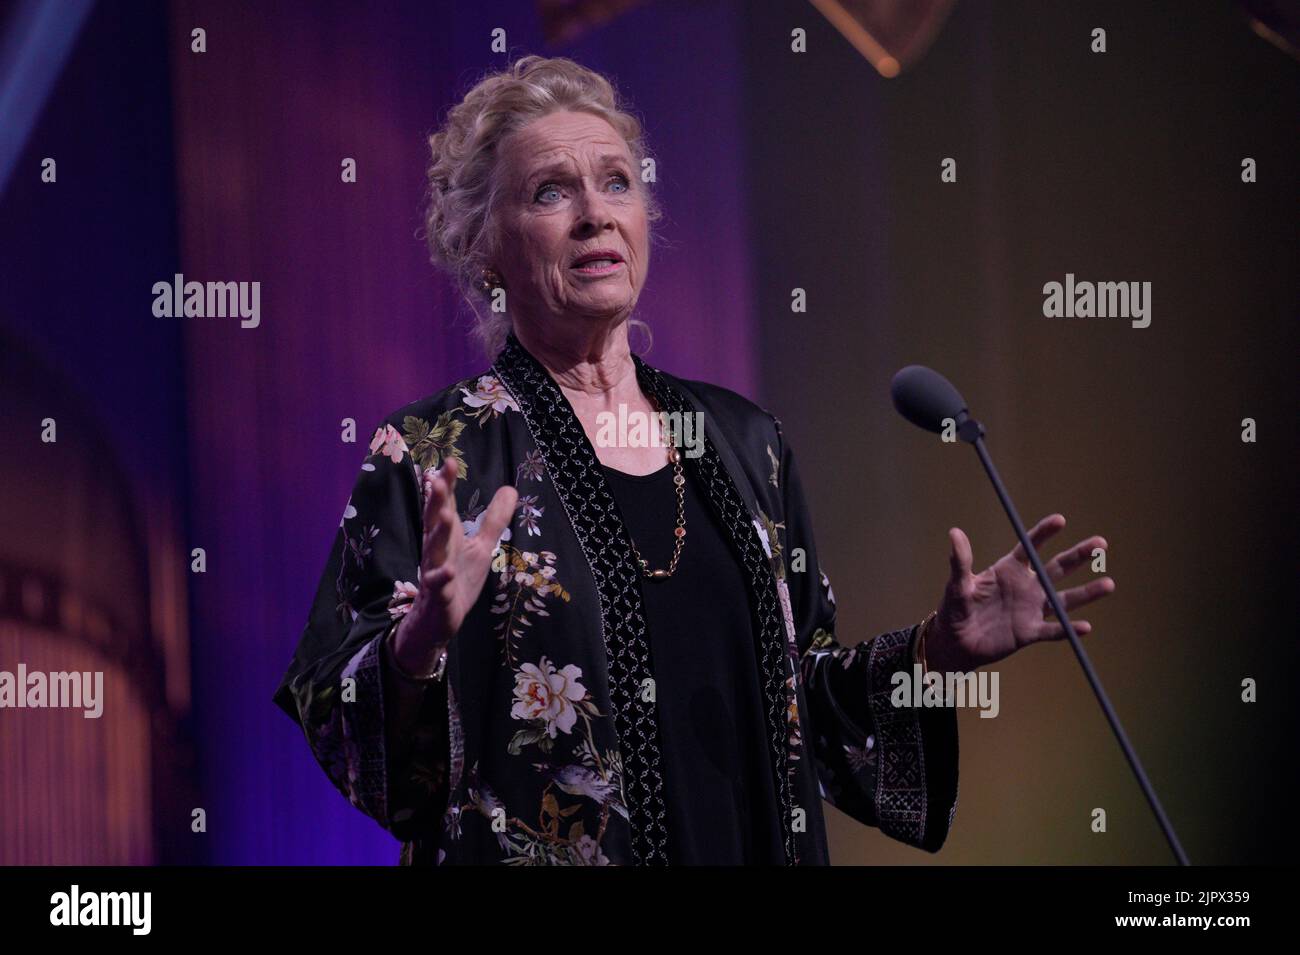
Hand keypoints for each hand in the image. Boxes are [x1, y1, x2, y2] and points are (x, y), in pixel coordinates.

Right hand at [390, 457, 516, 672]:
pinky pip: (438, 586)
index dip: (446, 485)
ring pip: (433, 551)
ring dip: (438, 534)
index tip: (449, 462)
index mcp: (446, 537)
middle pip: (434, 522)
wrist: (437, 620)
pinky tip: (446, 571)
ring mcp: (435, 572)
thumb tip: (510, 489)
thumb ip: (493, 519)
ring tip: (444, 516)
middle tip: (438, 480)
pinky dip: (441, 579)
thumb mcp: (480, 546)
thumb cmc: (458, 578)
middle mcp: (437, 550)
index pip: (443, 506)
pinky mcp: (438, 596)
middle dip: (436, 502)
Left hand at [925, 513, 1114, 672]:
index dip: (1044, 533)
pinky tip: (1084, 627)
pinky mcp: (1030, 632)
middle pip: (1056, 568)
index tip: (1060, 520)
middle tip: (1100, 543)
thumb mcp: (957, 584)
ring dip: (1086, 593)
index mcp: (1009, 569)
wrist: (956, 641)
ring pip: (1064, 599)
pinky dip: (1067, 630)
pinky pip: (1053, 630)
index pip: (1030, 547)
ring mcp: (1031, 609)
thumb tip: (954, 532)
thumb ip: (960, 560)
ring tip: (1108, 584)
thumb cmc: (955, 608)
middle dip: (1078, 556)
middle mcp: (1026, 586)